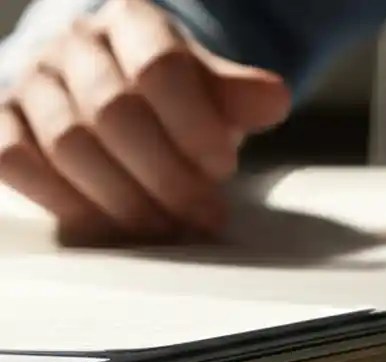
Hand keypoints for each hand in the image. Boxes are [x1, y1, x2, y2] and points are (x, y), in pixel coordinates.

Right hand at [0, 0, 290, 238]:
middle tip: (205, 217)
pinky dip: (66, 201)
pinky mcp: (4, 122)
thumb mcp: (216, 89)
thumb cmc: (178, 96)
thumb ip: (241, 95)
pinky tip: (114, 231)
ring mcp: (32, 82)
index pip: (161, 68)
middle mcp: (75, 45)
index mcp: (134, 21)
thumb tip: (273, 101)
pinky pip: (17, 162)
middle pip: (115, 113)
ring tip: (170, 231)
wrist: (121, 90)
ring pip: (69, 145)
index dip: (195, 125)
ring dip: (125, 200)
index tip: (224, 170)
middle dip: (167, 176)